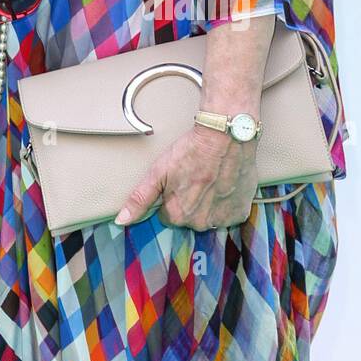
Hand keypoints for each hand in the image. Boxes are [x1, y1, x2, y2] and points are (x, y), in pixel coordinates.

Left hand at [114, 124, 258, 230]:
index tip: (177, 182)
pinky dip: (226, 203)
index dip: (170, 198)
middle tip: (194, 178)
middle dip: (189, 202)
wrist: (225, 137)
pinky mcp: (239, 213)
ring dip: (208, 204)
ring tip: (209, 180)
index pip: (167, 216)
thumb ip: (140, 199)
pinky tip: (223, 184)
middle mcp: (199, 224)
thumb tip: (121, 221)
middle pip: (188, 218)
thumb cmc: (190, 151)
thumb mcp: (158, 172)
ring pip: (208, 218)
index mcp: (177, 215)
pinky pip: (227, 215)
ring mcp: (222, 220)